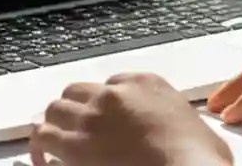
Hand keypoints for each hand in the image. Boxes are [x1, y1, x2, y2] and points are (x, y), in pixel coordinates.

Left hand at [30, 73, 232, 165]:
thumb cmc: (199, 159)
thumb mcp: (199, 129)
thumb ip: (177, 120)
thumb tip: (179, 132)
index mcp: (146, 84)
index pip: (114, 83)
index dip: (109, 103)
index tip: (109, 119)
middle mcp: (114, 96)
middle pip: (77, 91)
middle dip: (74, 108)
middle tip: (73, 126)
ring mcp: (91, 121)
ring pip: (54, 111)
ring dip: (52, 125)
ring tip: (50, 141)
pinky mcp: (74, 149)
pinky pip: (44, 142)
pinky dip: (41, 151)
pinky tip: (42, 160)